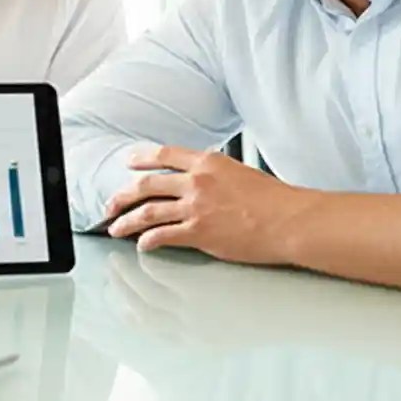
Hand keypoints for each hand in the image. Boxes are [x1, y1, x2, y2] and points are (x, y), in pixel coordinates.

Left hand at [104, 145, 310, 264]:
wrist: (289, 220)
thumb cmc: (274, 200)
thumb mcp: (240, 173)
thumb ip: (217, 173)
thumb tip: (204, 177)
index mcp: (207, 162)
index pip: (164, 155)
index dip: (141, 159)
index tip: (129, 164)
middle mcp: (196, 181)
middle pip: (147, 185)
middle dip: (123, 195)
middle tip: (111, 204)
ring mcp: (196, 207)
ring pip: (148, 212)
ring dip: (127, 221)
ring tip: (116, 228)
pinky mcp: (199, 232)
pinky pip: (163, 235)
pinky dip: (148, 240)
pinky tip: (143, 245)